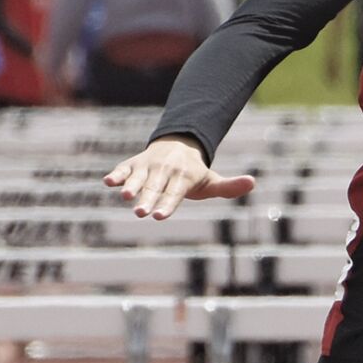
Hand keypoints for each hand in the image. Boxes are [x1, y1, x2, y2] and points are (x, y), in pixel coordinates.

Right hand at [103, 135, 255, 218]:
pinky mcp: (133, 164)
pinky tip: (108, 182)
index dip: (167, 204)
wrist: (178, 146)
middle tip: (140, 213)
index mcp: (184, 176)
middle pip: (155, 188)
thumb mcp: (213, 181)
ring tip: (125, 196)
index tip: (160, 216)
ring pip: (139, 178)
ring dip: (131, 186)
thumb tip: (253, 182)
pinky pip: (124, 169)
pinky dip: (117, 174)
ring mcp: (148, 166)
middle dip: (148, 200)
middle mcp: (165, 170)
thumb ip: (230, 187)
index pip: (175, 193)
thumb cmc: (195, 174)